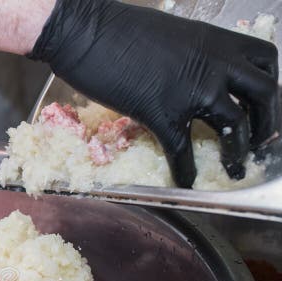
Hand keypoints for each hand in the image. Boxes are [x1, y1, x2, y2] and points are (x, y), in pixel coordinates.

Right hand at [29, 0, 279, 187]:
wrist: (85, 32)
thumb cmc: (117, 28)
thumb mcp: (170, 34)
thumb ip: (190, 55)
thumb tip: (189, 76)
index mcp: (216, 40)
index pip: (266, 61)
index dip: (269, 86)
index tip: (262, 104)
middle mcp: (215, 64)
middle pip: (264, 95)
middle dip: (267, 123)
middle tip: (259, 143)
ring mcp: (191, 90)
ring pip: (235, 125)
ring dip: (237, 152)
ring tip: (235, 168)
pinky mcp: (162, 113)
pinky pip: (182, 150)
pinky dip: (187, 171)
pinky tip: (186, 182)